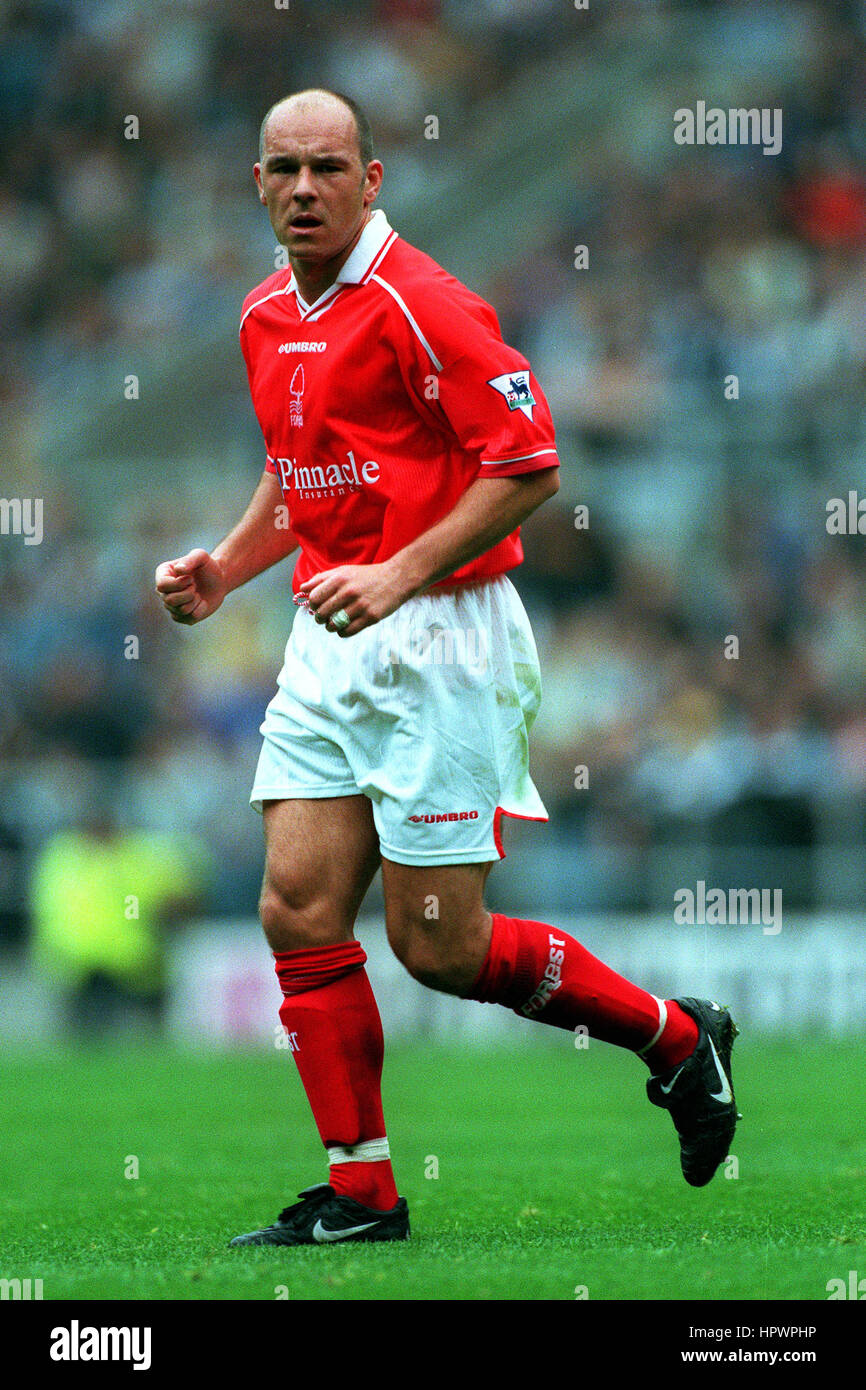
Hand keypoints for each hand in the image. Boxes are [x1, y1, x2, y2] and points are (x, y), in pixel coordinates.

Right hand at [155, 549, 227, 624]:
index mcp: (162, 574)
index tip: (191, 578)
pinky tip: (201, 602)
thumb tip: (179, 570)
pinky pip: (190, 618)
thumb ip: (190, 559)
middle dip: (188, 593)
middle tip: (195, 586)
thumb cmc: (207, 566)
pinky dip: (201, 609)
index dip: (179, 584)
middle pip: (170, 600)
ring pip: (181, 610)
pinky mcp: (181, 617)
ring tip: (198, 593)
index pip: (162, 585)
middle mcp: (163, 591)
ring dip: (195, 600)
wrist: (218, 581)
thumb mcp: (201, 556)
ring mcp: (171, 606)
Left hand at [298, 560, 413, 636]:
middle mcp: (348, 592)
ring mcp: (360, 606)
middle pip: (321, 613)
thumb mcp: (344, 571)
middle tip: (324, 616)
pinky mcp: (370, 617)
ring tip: (334, 622)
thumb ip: (322, 579)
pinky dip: (342, 632)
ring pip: (333, 625)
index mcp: (339, 579)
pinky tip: (345, 626)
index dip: (312, 605)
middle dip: (320, 617)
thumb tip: (302, 589)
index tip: (317, 605)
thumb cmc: (367, 576)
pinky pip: (347, 632)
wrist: (397, 578)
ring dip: (330, 626)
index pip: (314, 598)